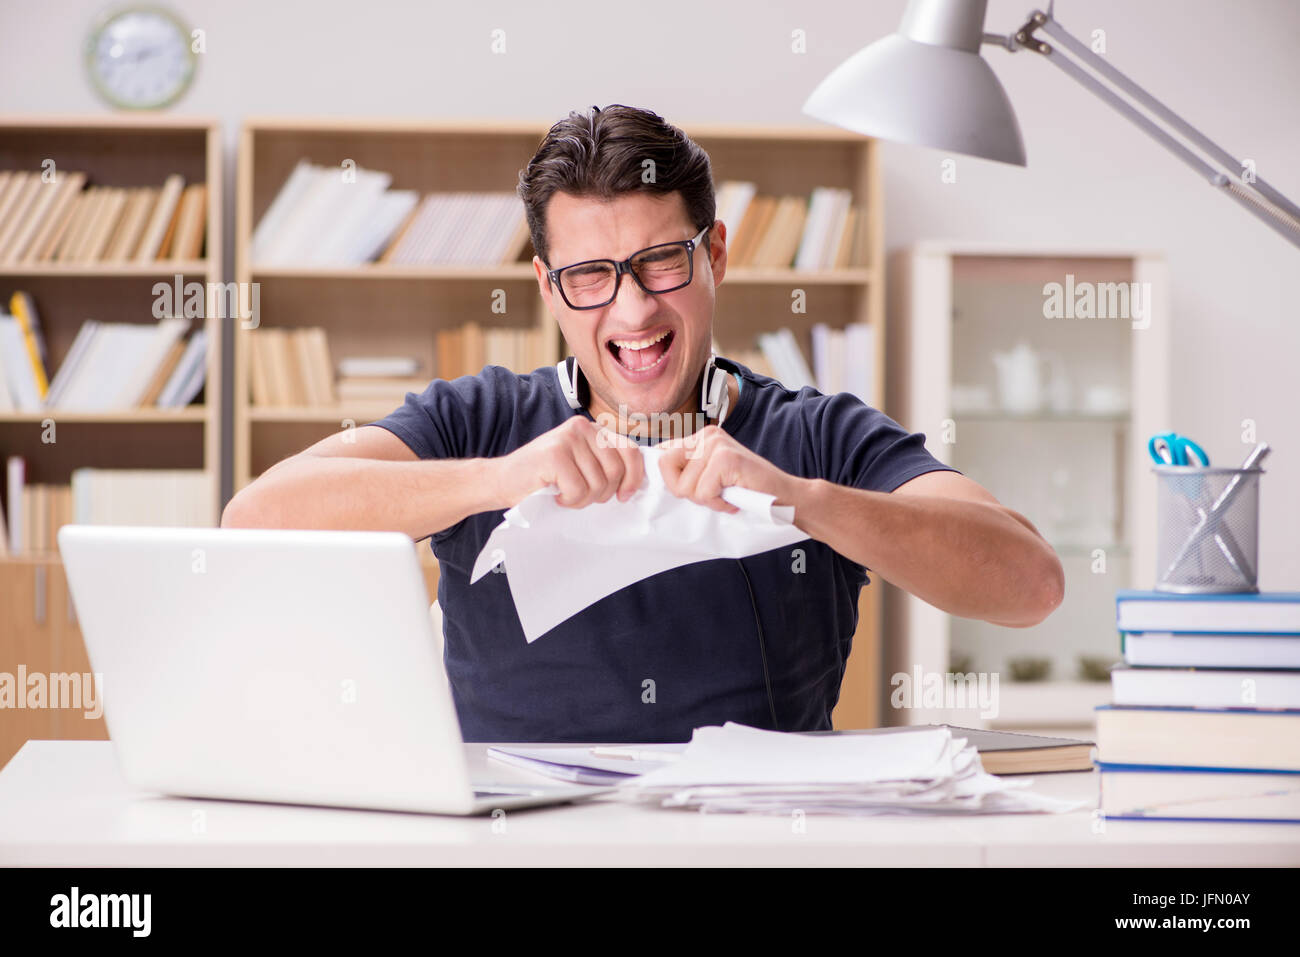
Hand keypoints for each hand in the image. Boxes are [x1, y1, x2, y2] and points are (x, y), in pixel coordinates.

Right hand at [490, 416, 645, 508]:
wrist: (502, 480)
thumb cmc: (545, 479)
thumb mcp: (582, 466)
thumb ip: (606, 465)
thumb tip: (637, 483)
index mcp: (594, 429)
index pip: (630, 451)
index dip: (633, 478)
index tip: (624, 496)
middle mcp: (583, 427)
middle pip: (616, 471)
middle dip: (603, 494)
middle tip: (581, 496)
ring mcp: (568, 438)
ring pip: (598, 484)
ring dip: (582, 500)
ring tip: (565, 494)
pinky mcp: (554, 454)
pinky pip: (578, 490)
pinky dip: (568, 501)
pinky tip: (555, 495)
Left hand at [656, 425, 801, 514]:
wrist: (784, 496)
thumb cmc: (746, 490)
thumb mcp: (711, 476)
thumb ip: (688, 471)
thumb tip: (652, 477)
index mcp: (701, 437)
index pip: (662, 453)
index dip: (670, 477)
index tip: (688, 488)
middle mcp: (707, 435)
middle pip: (665, 465)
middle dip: (683, 489)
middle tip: (710, 494)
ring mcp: (716, 444)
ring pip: (684, 485)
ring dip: (706, 499)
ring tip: (727, 494)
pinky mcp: (726, 458)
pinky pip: (702, 492)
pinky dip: (718, 503)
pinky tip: (734, 498)